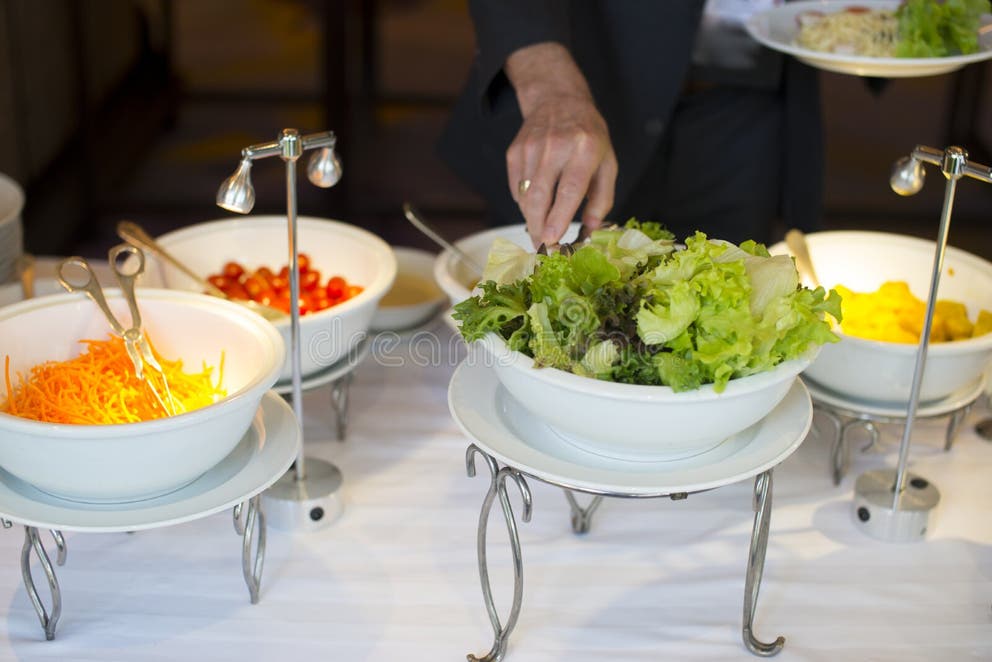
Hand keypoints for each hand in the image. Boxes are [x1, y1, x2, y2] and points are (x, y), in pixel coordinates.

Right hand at [504, 42, 617, 246]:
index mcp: (585, 149)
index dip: (559, 217)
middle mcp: (556, 146)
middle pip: (541, 196)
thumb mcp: (607, 163)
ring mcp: (532, 147)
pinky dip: (524, 202)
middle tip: (542, 248)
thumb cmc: (589, 137)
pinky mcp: (515, 151)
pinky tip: (536, 202)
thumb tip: (591, 230)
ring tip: (541, 228)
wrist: (558, 100)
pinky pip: (516, 187)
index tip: (552, 240)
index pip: (570, 189)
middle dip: (538, 227)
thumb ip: (602, 199)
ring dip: (532, 218)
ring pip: (526, 195)